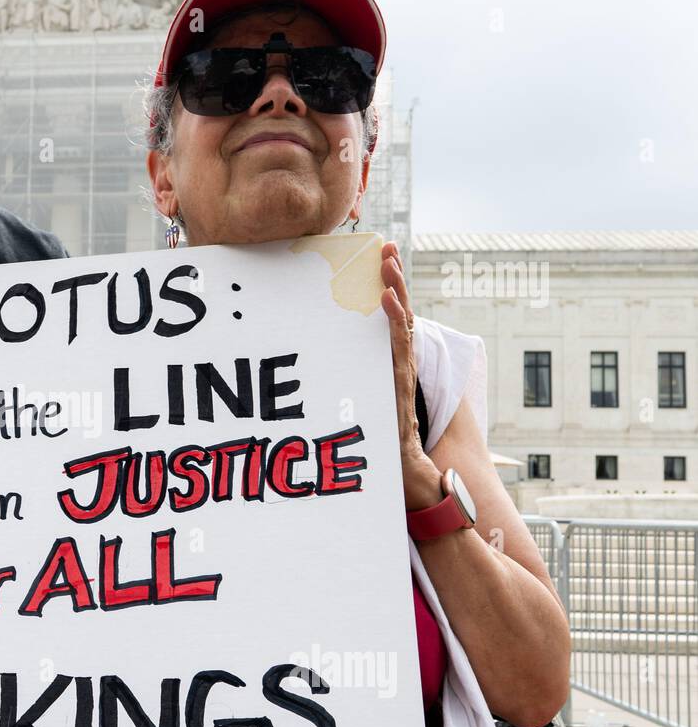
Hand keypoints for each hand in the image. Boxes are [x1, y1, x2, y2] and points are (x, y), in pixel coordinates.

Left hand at [380, 240, 443, 510]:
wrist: (404, 478)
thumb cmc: (381, 445)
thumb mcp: (360, 406)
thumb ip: (353, 384)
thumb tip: (322, 366)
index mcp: (392, 365)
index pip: (390, 319)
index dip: (387, 288)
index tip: (380, 257)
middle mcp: (401, 365)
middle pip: (399, 314)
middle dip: (393, 279)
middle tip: (385, 247)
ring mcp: (403, 375)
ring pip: (402, 327)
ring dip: (395, 292)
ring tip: (388, 264)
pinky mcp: (402, 388)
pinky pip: (400, 351)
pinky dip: (396, 325)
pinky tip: (389, 304)